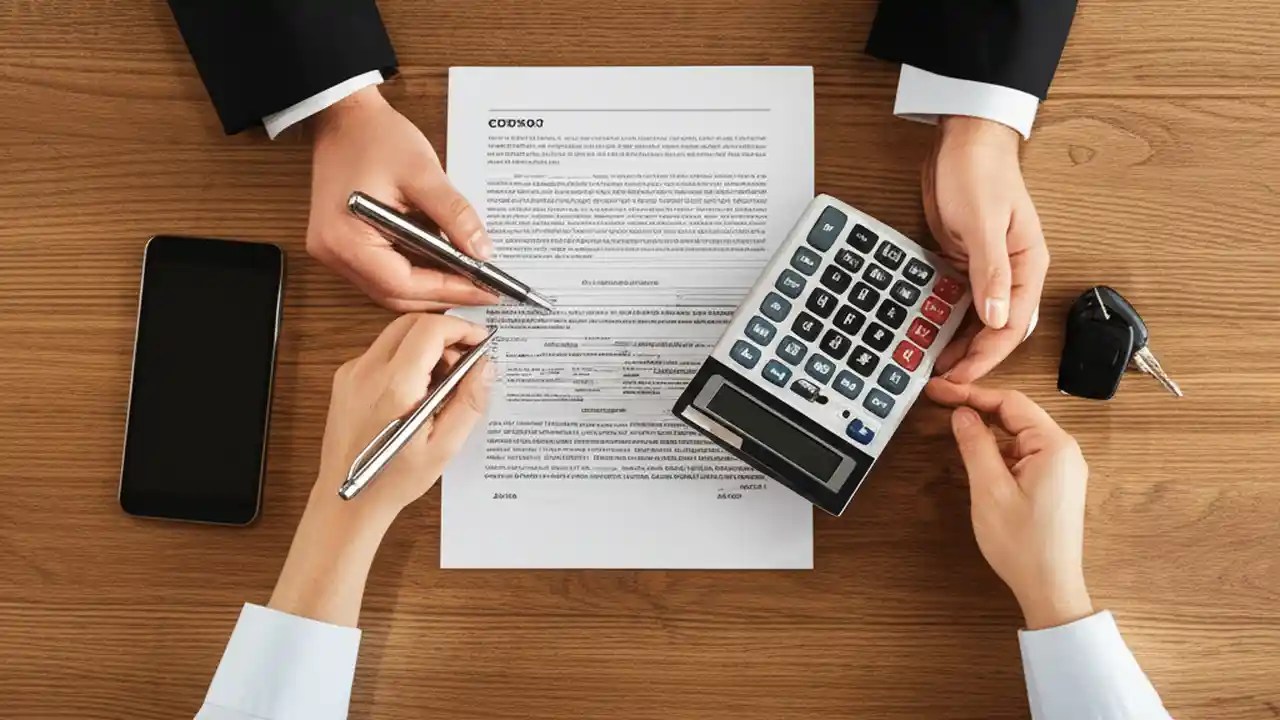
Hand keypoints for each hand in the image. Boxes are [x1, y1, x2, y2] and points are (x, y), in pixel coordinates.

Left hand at [269, 314, 492, 625]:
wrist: (348, 500)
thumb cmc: (394, 480)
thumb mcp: (444, 446)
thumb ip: (468, 401)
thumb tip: (485, 365)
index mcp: (394, 386)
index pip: (430, 329)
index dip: (461, 328)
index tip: (480, 341)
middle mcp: (367, 372)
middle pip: (412, 322)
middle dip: (445, 332)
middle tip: (466, 359)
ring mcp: (352, 373)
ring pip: (396, 334)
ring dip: (426, 344)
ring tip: (444, 381)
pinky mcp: (346, 379)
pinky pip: (382, 351)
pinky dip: (407, 357)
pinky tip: (420, 389)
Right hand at [307, 86, 498, 310]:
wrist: (345, 117)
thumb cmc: (375, 137)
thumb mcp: (424, 173)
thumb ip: (455, 215)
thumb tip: (482, 252)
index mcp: (346, 237)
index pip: (402, 284)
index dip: (448, 290)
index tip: (485, 290)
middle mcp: (334, 252)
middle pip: (395, 295)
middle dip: (443, 294)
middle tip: (484, 290)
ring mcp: (335, 252)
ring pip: (390, 289)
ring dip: (430, 288)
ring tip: (469, 279)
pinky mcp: (344, 246)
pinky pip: (384, 273)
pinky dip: (415, 274)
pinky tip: (443, 266)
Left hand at [923, 116, 1049, 381]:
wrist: (962, 141)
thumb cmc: (980, 172)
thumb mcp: (984, 223)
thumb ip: (991, 272)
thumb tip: (996, 318)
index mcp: (1028, 265)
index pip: (1012, 324)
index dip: (987, 355)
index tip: (963, 376)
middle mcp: (1012, 271)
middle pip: (997, 327)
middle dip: (974, 356)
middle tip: (944, 379)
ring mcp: (989, 267)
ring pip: (979, 317)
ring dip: (960, 341)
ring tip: (936, 364)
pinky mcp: (965, 260)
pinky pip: (960, 299)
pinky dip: (948, 318)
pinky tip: (930, 332)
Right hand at [926, 379, 1093, 629]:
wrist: (1050, 587)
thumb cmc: (1022, 544)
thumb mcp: (989, 490)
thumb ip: (976, 445)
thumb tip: (962, 414)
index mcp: (1054, 446)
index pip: (1010, 402)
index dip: (971, 394)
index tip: (939, 390)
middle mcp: (1065, 451)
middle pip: (1017, 414)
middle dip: (978, 407)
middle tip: (940, 401)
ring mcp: (1063, 468)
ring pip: (1020, 434)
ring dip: (988, 430)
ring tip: (954, 428)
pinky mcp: (1056, 483)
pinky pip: (1025, 453)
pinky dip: (1000, 450)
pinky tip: (978, 457)